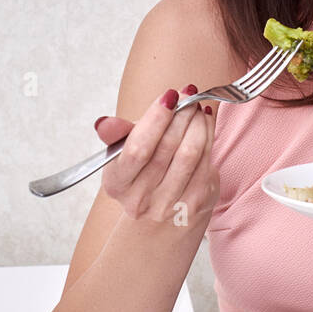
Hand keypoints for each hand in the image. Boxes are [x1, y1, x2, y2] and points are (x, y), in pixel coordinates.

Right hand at [93, 85, 217, 226]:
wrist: (160, 217)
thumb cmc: (142, 173)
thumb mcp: (122, 153)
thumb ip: (116, 135)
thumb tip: (103, 123)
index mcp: (117, 184)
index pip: (136, 149)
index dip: (156, 119)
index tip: (169, 96)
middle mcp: (141, 199)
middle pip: (167, 147)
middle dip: (181, 114)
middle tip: (188, 95)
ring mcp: (170, 204)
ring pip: (190, 153)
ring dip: (197, 123)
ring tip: (196, 107)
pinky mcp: (196, 203)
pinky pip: (206, 161)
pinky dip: (208, 134)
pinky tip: (205, 122)